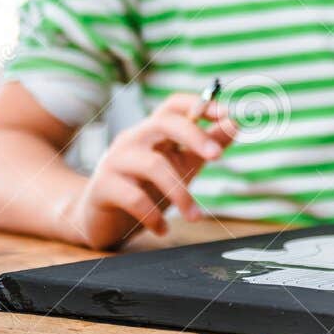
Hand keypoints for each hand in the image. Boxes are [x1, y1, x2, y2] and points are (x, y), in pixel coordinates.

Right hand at [63, 94, 235, 248]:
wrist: (98, 218)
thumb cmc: (144, 188)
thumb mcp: (180, 165)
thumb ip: (205, 146)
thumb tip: (235, 122)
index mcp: (153, 130)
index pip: (174, 105)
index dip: (200, 104)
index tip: (227, 114)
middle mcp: (133, 138)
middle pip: (164, 122)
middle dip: (195, 136)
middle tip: (218, 156)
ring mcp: (115, 161)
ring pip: (153, 165)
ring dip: (181, 193)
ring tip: (195, 217)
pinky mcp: (102, 187)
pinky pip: (134, 198)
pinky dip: (154, 216)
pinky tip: (162, 229)